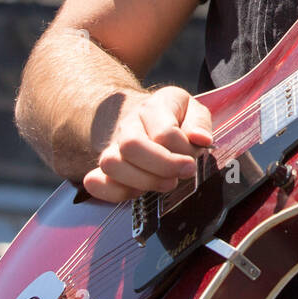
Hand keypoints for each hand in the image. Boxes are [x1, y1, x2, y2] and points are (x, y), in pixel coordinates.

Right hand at [82, 85, 214, 203]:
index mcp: (154, 106)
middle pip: (131, 145)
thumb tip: (201, 139)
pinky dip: (115, 193)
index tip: (193, 158)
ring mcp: (113, 145)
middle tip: (183, 172)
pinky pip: (96, 182)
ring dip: (143, 181)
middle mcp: (129, 124)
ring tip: (165, 182)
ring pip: (111, 164)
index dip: (183, 150)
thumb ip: (200, 123)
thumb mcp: (194, 110)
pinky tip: (139, 191)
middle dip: (162, 166)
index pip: (164, 132)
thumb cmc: (174, 118)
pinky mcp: (104, 167)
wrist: (145, 119)